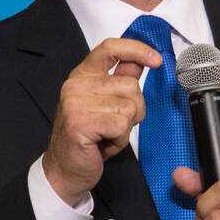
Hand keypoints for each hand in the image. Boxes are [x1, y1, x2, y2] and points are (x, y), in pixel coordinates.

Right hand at [42, 37, 161, 206]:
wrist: (63, 171)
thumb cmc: (86, 140)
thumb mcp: (105, 106)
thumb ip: (119, 81)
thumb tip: (138, 62)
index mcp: (82, 76)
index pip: (111, 48)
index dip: (137, 50)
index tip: (156, 60)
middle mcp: (75, 85)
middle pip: (130, 85)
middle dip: (133, 110)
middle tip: (114, 126)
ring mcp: (75, 103)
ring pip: (129, 107)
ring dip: (126, 128)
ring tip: (106, 136)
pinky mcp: (80, 122)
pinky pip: (121, 125)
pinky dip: (120, 139)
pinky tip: (104, 144)